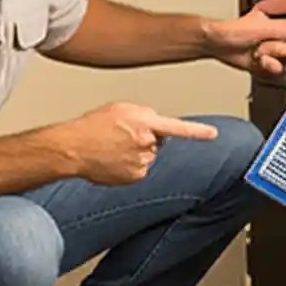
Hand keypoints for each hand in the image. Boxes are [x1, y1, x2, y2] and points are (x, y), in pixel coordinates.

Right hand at [53, 102, 217, 184]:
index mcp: (145, 123)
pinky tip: (114, 160)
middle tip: (122, 135)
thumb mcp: (121, 108)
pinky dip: (129, 166)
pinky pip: (139, 170)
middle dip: (146, 139)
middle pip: (159, 142)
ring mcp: (142, 162)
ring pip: (148, 156)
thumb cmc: (92, 126)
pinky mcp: (135, 177)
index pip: (177, 128)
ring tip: (114, 148)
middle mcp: (147, 144)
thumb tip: (154, 124)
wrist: (73, 148)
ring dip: (136, 152)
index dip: (197, 131)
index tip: (213, 134)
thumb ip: (144, 114)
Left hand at [206, 0, 285, 78]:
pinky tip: (255, 60)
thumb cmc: (236, 27)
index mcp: (285, 23)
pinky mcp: (267, 65)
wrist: (217, 44)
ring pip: (284, 61)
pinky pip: (275, 70)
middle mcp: (282, 37)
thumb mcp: (267, 17)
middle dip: (280, 47)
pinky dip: (264, 66)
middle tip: (264, 42)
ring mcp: (274, 52)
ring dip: (269, 56)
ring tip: (256, 50)